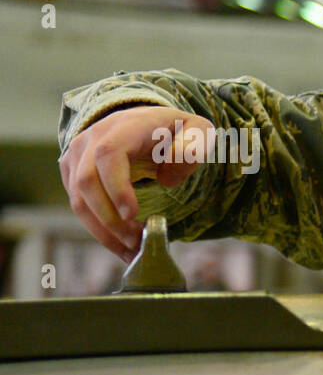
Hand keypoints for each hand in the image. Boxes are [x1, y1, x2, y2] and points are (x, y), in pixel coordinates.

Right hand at [59, 106, 213, 261]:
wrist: (147, 122)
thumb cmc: (175, 131)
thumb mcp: (198, 132)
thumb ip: (194, 147)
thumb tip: (168, 178)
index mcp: (125, 126)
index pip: (109, 154)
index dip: (116, 186)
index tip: (132, 214)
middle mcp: (93, 137)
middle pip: (88, 182)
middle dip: (111, 218)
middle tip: (137, 242)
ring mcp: (78, 155)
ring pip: (78, 199)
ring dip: (103, 230)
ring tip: (131, 251)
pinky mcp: (73, 172)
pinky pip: (79, 205)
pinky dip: (98, 229)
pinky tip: (121, 244)